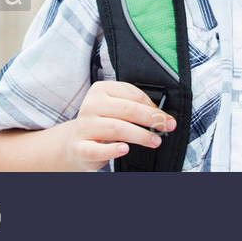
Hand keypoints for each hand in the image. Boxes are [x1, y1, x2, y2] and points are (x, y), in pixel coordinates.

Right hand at [62, 80, 176, 170]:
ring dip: (140, 135)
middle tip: (166, 127)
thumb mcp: (114, 109)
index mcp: (101, 90)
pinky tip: (124, 149)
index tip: (165, 116)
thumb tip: (160, 114)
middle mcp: (91, 105)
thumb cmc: (101, 123)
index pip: (132, 95)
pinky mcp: (79, 146)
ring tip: (154, 141)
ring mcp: (84, 126)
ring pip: (117, 128)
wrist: (75, 142)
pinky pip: (96, 149)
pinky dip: (112, 150)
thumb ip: (134, 107)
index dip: (152, 106)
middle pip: (127, 110)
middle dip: (151, 119)